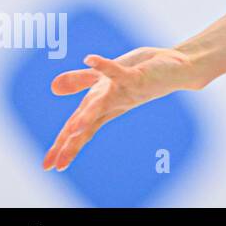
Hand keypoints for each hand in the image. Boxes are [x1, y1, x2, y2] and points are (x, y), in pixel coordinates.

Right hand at [43, 46, 202, 171]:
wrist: (179, 66)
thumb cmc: (142, 72)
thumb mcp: (107, 78)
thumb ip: (80, 82)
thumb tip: (52, 87)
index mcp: (103, 106)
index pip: (79, 130)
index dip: (62, 146)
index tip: (46, 166)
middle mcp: (113, 103)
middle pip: (87, 125)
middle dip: (71, 143)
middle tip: (55, 165)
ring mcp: (126, 90)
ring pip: (102, 104)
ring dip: (88, 114)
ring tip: (74, 129)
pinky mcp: (136, 76)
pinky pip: (119, 72)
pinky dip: (104, 65)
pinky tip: (90, 59)